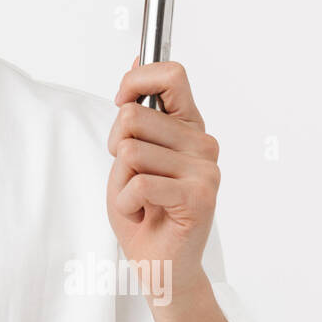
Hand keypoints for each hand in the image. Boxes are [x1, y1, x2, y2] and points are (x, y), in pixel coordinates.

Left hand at [106, 58, 220, 302]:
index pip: (172, 75)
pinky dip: (127, 202)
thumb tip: (138, 57)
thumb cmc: (142, 210)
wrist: (159, 264)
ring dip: (122, 180)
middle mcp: (202, 143)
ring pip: (131, 151)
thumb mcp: (128, 153)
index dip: (135, 81)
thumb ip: (135, 110)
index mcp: (188, 126)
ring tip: (142, 198)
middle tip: (132, 176)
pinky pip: (139, 183)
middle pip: (133, 116)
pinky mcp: (201, 196)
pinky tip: (144, 213)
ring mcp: (206, 169)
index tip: (120, 102)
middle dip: (115, 147)